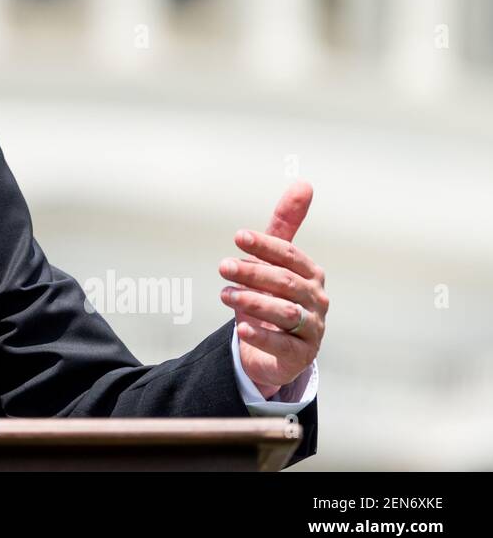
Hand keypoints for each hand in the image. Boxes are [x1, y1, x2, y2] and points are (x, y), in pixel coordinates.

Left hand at [218, 180, 328, 398]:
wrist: (277, 348)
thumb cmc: (274, 295)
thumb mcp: (275, 261)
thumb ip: (285, 225)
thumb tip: (304, 182)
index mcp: (310, 274)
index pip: (290, 255)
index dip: (266, 245)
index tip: (238, 237)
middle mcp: (315, 300)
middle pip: (285, 282)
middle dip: (253, 272)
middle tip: (222, 266)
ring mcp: (311, 328)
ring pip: (285, 312)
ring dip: (254, 301)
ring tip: (225, 295)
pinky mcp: (301, 355)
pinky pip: (283, 345)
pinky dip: (262, 336)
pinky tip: (240, 329)